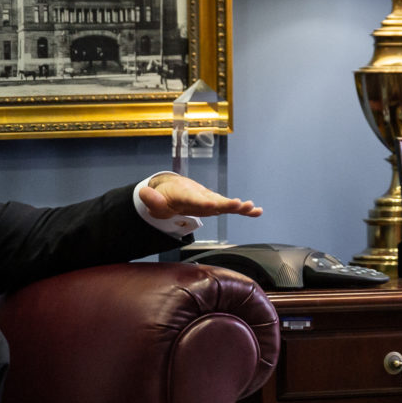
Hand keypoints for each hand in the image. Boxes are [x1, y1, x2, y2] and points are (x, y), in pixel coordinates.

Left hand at [140, 173, 263, 220]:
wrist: (172, 190)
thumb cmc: (163, 197)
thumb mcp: (153, 201)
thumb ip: (151, 199)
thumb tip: (144, 193)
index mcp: (184, 193)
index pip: (193, 198)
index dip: (202, 202)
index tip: (212, 205)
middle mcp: (200, 194)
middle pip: (213, 199)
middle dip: (226, 203)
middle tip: (239, 204)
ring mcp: (209, 199)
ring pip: (224, 202)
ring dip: (238, 206)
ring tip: (252, 208)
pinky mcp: (214, 205)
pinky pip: (229, 208)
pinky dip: (243, 210)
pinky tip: (257, 212)